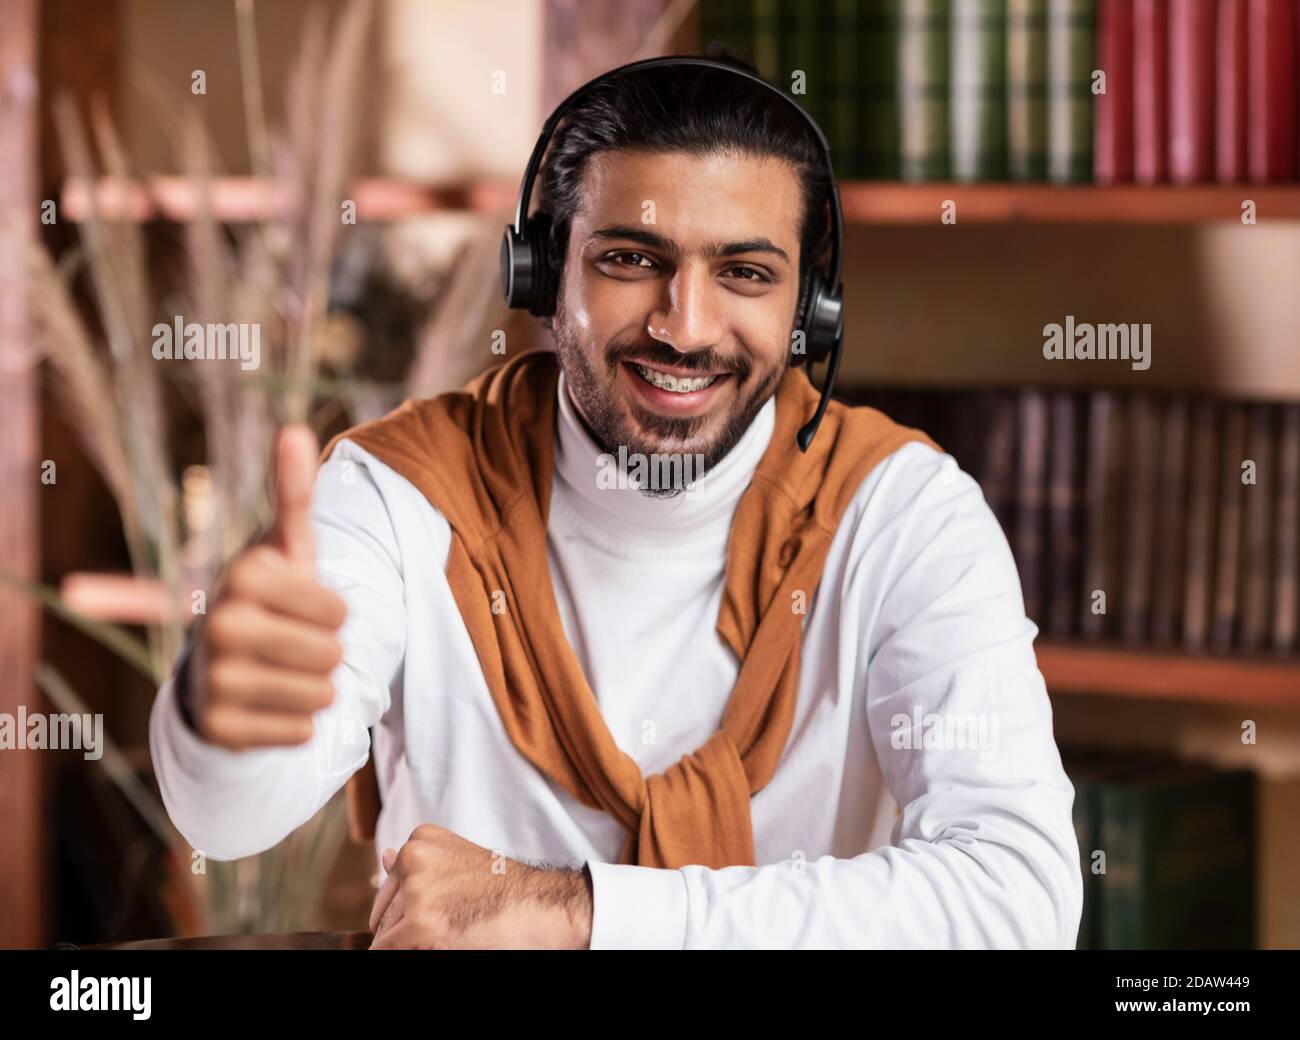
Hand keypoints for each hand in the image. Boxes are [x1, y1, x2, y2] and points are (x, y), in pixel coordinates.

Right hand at [188, 425, 347, 749]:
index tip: (299, 606)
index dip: (333, 614)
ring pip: (323, 696)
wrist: (218, 673)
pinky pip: (302, 733)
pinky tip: (266, 706)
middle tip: (291, 645)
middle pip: (335, 655)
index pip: (341, 612)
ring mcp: (215, 680)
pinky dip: (295, 724)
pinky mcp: (219, 729)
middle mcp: (221, 624)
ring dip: (314, 690)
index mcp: (244, 574)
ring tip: (279, 674)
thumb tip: (293, 428)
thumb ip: (293, 493)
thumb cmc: (269, 603)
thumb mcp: (285, 549)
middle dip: (326, 654)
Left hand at [368, 825, 592, 949]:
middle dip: (407, 928)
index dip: (409, 911)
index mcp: (421, 840)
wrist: (543, 907)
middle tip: (453, 923)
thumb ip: (416, 864)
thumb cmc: (508, 891)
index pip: (388, 890)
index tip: (441, 913)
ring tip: (455, 931)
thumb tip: (383, 856)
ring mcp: (415, 892)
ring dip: (412, 942)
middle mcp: (413, 859)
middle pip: (384, 913)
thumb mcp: (458, 864)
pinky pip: (387, 952)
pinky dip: (410, 952)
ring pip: (386, 936)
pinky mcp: (419, 925)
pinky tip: (447, 942)